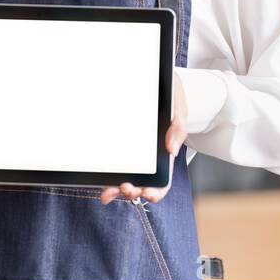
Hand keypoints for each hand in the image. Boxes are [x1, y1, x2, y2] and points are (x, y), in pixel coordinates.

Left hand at [100, 72, 187, 204]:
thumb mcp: (178, 111)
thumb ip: (177, 129)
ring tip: (109, 192)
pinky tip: (102, 185)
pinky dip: (108, 178)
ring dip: (117, 189)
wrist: (159, 85)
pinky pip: (115, 166)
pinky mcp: (122, 148)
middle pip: (142, 185)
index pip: (163, 182)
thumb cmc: (170, 101)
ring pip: (126, 180)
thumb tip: (171, 149)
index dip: (156, 192)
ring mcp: (135, 157)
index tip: (148, 193)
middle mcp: (149, 161)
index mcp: (165, 157)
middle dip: (133, 192)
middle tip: (125, 188)